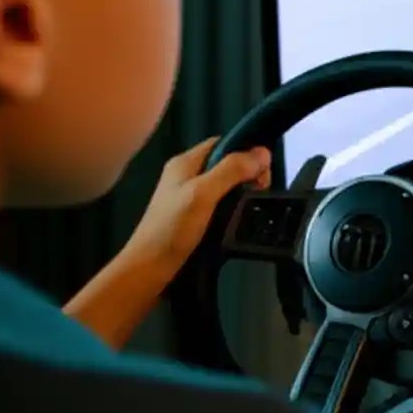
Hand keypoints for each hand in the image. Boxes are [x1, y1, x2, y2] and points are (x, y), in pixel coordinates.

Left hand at [123, 137, 270, 274]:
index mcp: (185, 162)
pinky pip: (220, 203)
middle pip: (226, 163)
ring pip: (225, 184)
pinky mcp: (192, 217)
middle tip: (259, 191)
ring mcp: (188, 197)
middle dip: (247, 173)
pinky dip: (233, 208)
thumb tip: (263, 152)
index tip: (263, 170)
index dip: (246, 151)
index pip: (223, 143)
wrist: (148, 270)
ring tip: (252, 206)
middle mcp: (186, 175)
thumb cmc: (173, 229)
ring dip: (242, 192)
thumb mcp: (204, 193)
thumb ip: (232, 170)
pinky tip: (239, 219)